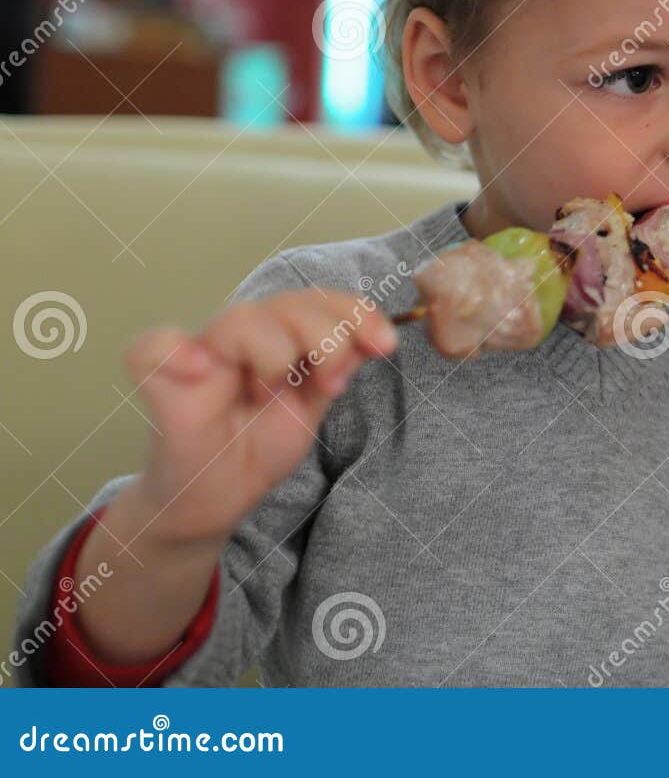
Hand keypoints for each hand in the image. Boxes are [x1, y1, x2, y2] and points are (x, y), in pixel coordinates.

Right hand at [122, 289, 397, 546]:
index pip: (317, 301)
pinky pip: (152, 349)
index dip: (355, 313)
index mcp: (277, 334)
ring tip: (273, 393)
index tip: (386, 345)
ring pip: (240, 319)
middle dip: (328, 338)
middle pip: (287, 304)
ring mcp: (199, 356)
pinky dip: (175, 352)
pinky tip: (200, 370)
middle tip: (331, 383)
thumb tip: (379, 335)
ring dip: (276, 353)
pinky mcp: (162, 387)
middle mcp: (239, 336)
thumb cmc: (258, 444)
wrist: (216, 499)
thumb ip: (339, 365)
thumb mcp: (312, 404)